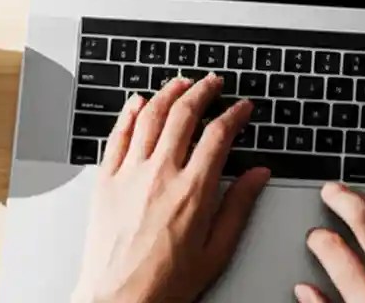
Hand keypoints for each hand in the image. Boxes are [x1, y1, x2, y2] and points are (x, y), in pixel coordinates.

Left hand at [72, 74, 271, 302]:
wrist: (118, 302)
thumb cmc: (165, 284)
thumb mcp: (216, 250)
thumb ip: (239, 207)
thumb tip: (258, 175)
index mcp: (193, 191)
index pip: (219, 135)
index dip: (235, 114)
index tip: (242, 108)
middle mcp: (160, 176)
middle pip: (184, 115)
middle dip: (203, 92)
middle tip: (214, 84)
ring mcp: (129, 175)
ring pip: (150, 117)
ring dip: (168, 93)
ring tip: (181, 83)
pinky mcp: (105, 181)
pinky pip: (117, 136)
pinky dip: (129, 113)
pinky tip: (138, 102)